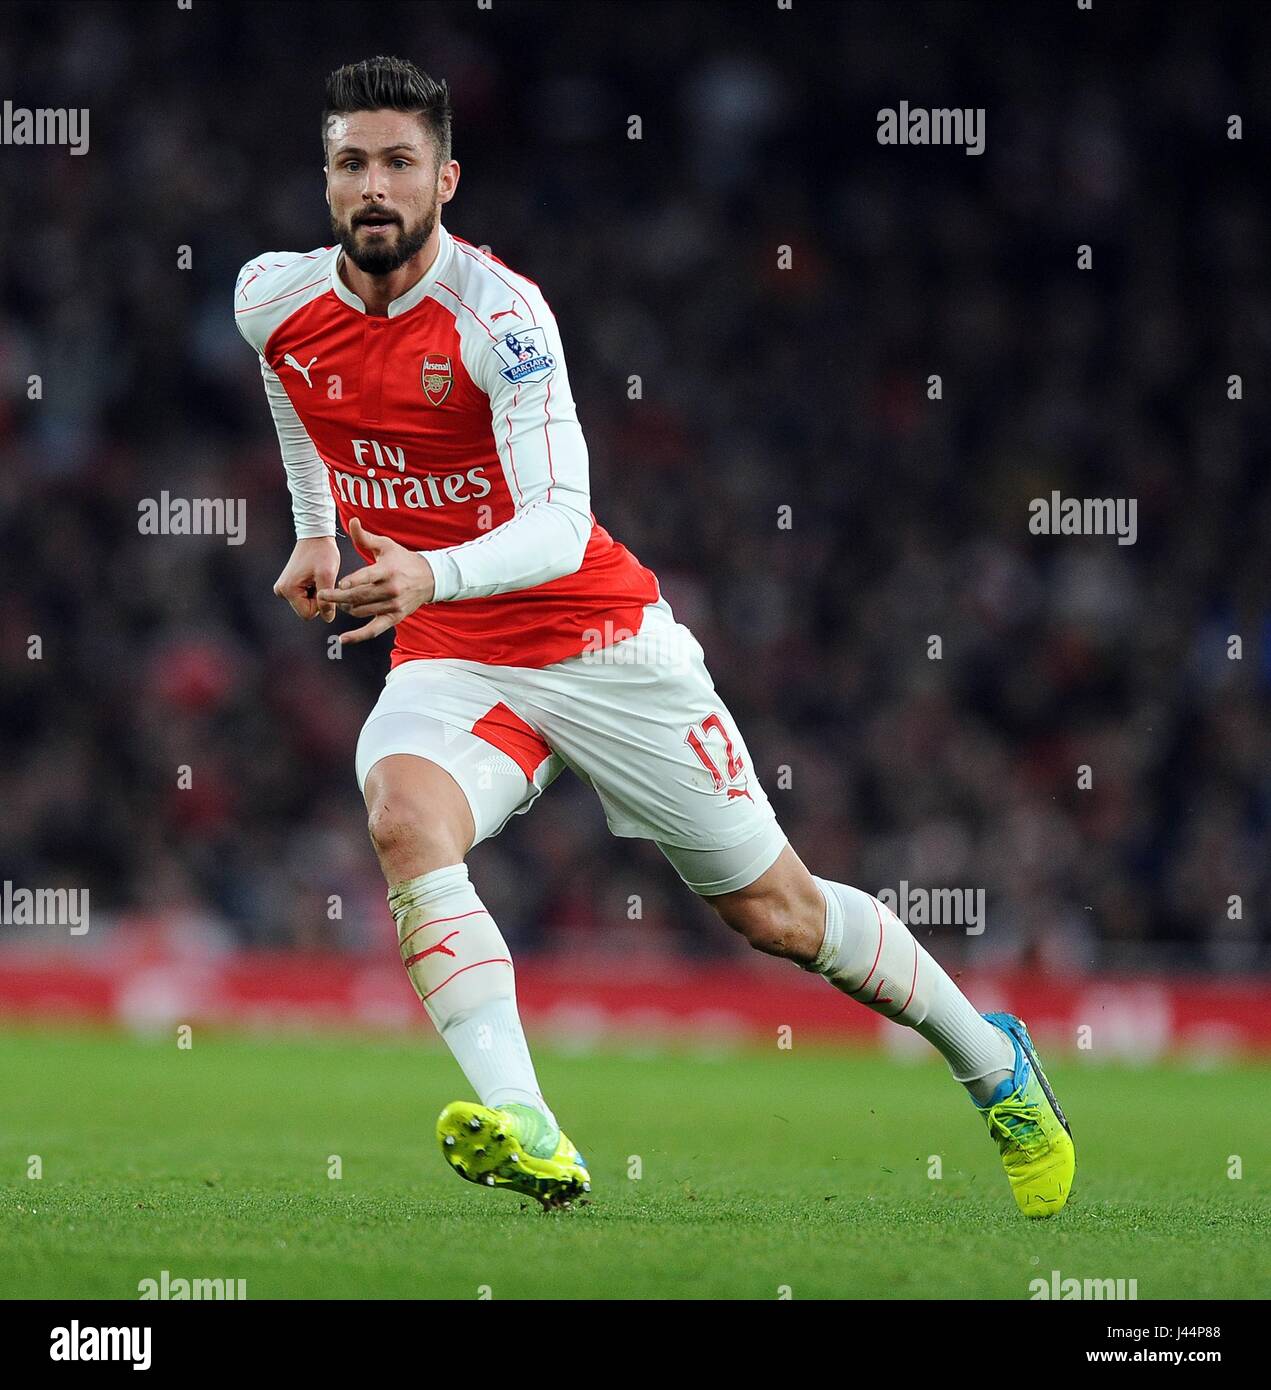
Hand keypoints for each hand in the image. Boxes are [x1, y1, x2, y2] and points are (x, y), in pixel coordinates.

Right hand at [273, 536, 340, 621]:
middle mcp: (281, 591)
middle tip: (321, 579)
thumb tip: (328, 619)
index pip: (308, 614)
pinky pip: (304, 598)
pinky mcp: (288, 586)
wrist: (315, 536)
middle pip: (306, 610)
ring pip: (306, 605)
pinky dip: (313, 590)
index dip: (321, 604)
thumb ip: (326, 598)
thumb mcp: (327, 575)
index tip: (323, 585)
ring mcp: (283, 589)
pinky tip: (314, 576)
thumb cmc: (322, 553)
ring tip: (317, 576)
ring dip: (316, 594)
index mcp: (288, 590)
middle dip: (318, 599)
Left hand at [317, 516, 435, 645]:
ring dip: (346, 608)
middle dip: (338, 598)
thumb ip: (365, 538)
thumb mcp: (386, 546)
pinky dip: (358, 636)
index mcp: (387, 571)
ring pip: (361, 611)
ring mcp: (393, 605)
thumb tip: (351, 522)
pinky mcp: (394, 618)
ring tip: (339, 602)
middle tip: (322, 596)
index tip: (339, 586)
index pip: (367, 578)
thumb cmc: (402, 559)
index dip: (352, 583)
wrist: (429, 578)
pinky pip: (373, 629)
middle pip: (359, 597)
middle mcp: (391, 590)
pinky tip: (342, 639)